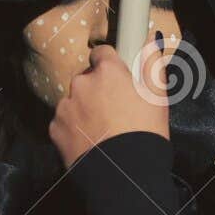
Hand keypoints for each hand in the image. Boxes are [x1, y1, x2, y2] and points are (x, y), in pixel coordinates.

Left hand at [50, 39, 170, 167]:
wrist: (123, 174)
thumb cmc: (146, 133)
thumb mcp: (158, 98)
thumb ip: (152, 65)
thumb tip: (150, 40)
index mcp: (107, 72)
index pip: (102, 53)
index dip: (112, 66)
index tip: (120, 79)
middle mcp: (82, 83)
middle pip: (87, 78)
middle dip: (97, 89)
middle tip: (115, 111)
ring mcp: (65, 106)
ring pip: (74, 100)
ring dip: (84, 109)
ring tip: (103, 131)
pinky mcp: (55, 128)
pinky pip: (64, 122)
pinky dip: (74, 128)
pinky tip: (91, 141)